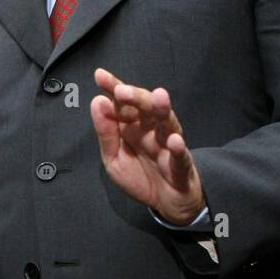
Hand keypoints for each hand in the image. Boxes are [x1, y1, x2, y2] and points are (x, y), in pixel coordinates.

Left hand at [90, 68, 205, 225]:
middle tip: (122, 91)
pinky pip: (181, 157)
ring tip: (159, 97)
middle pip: (146, 108)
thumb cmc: (140, 175)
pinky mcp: (181, 166)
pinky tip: (174, 140)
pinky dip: (179, 149)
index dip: (114, 88)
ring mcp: (169, 146)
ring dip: (163, 111)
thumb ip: (106, 132)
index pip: (124, 103)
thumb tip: (98, 101)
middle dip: (136, 97)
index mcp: (133, 126)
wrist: (166, 203)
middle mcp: (152, 131)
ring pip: (168, 124)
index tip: (100, 75)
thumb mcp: (113, 157)